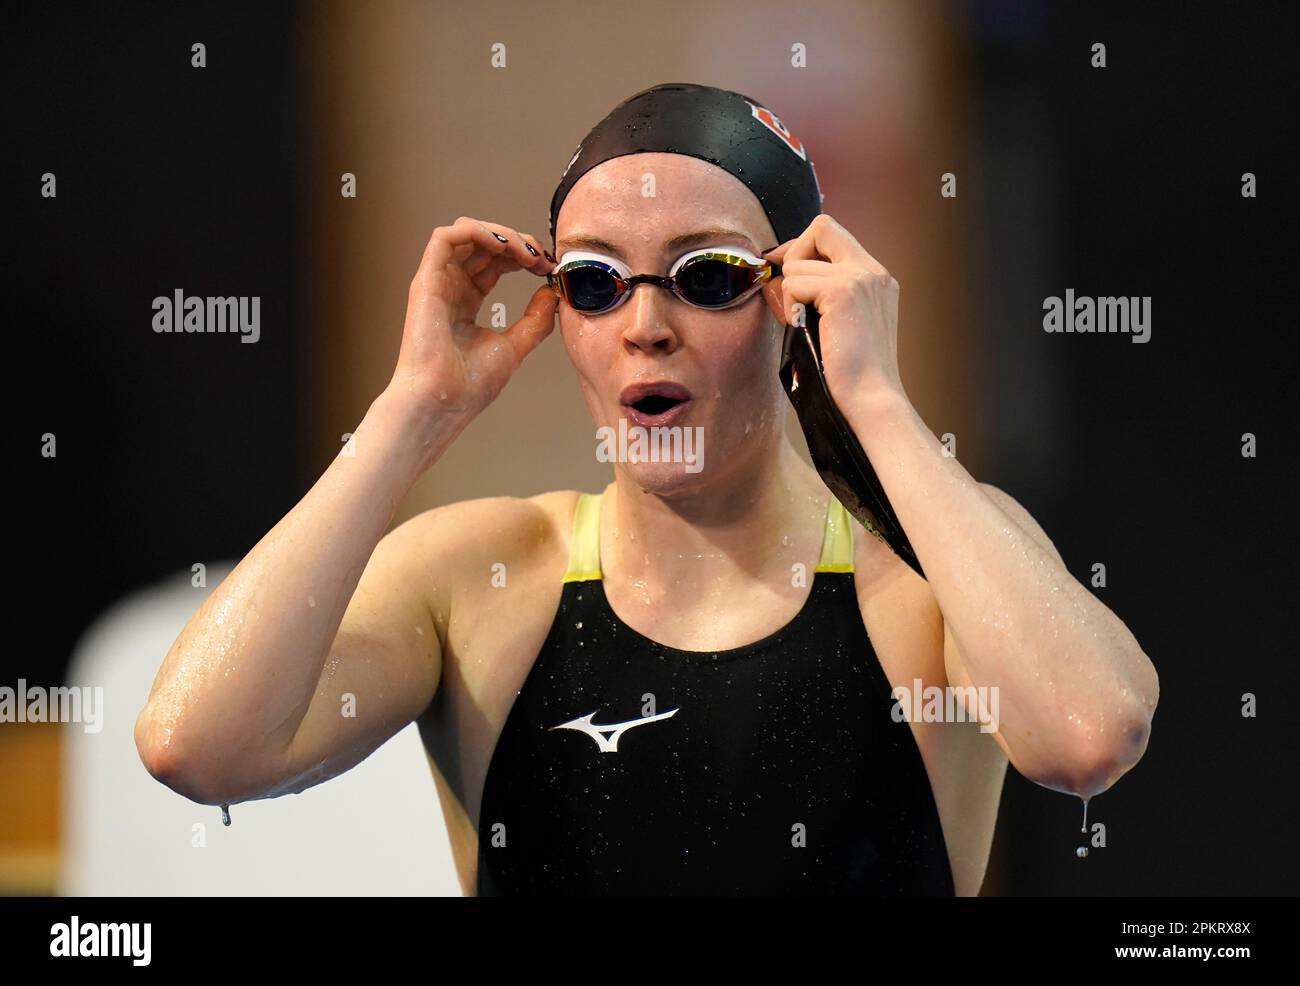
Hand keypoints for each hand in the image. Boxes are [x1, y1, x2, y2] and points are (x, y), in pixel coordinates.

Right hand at [388, 216, 557, 421]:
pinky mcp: (425, 281)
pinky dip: (476, 232)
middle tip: (543, 258)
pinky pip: (444, 238)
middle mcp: (451, 288)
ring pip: (467, 233)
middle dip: (519, 243)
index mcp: (467, 301)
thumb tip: (552, 292)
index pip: (495, 262)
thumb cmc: (468, 385)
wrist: (443, 402)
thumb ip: (536, 319)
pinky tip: (502, 247)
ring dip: (501, 234)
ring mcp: (437, 282)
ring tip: (526, 252)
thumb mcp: (515, 346)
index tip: (548, 267)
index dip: (523, 257)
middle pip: (484, 244)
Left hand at [762, 213, 905, 408]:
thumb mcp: (841, 324)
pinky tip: (803, 327)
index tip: (784, 271)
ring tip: (803, 324)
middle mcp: (873, 272)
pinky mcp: (843, 291)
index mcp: (876, 279)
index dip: (803, 248)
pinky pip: (795, 282)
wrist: (871, 399)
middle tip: (789, 290)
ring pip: (798, 262)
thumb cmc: (851, 374)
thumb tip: (784, 274)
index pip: (833, 235)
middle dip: (794, 253)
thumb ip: (825, 295)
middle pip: (821, 227)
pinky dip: (790, 305)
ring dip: (790, 293)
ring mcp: (860, 278)